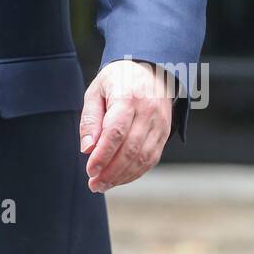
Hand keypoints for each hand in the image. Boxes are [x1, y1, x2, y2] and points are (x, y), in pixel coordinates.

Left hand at [79, 59, 173, 193]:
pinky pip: (151, 158)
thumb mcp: (96, 91)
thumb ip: (90, 119)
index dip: (103, 155)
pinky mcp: (165, 133)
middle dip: (111, 171)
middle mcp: (148, 111)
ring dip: (122, 176)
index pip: (116, 132)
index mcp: (128, 97)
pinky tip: (119, 178)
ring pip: (143, 158)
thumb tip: (87, 149)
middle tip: (94, 184)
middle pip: (130, 149)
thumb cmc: (117, 80)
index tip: (90, 170)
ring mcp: (160, 123)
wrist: (149, 69)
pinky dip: (135, 173)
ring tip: (103, 185)